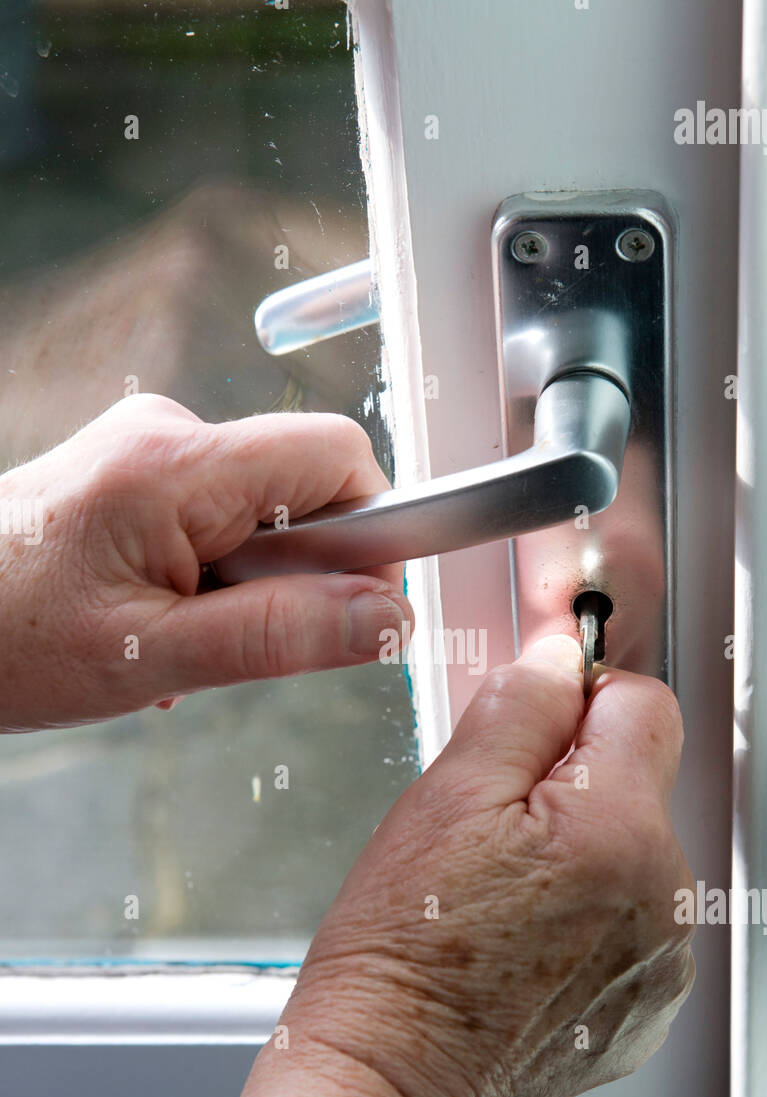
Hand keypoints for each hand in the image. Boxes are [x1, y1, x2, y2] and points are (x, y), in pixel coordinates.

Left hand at [0, 393, 412, 730]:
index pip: (337, 457)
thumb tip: (388, 619)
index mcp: (173, 465)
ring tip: (177, 637)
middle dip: (297, 577)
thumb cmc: (5, 635)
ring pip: (267, 512)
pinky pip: (223, 516)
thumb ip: (280, 635)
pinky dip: (215, 576)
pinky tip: (162, 618)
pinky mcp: (139, 469)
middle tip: (228, 638)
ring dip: (249, 587)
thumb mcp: (152, 654)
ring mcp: (150, 446)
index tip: (356, 608)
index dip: (370, 533)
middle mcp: (166, 433)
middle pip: (306, 488)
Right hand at [285, 636, 695, 1096]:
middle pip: (637, 784)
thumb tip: (560, 661)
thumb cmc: (400, 952)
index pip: (645, 703)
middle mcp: (665, 898)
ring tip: (495, 902)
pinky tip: (517, 948)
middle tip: (486, 837)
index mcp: (621, 830)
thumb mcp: (445, 795)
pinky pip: (629, 927)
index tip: (533, 731)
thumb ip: (519, 708)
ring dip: (578, 856)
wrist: (389, 1081)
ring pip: (630, 855)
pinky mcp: (644, 1010)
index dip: (579, 701)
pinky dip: (584, 923)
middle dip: (569, 787)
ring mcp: (662, 963)